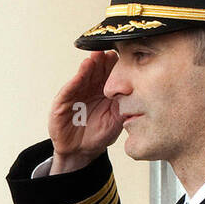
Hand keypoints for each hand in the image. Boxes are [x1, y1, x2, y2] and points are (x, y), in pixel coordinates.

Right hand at [48, 52, 121, 173]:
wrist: (81, 152)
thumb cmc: (99, 135)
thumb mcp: (117, 119)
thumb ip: (126, 105)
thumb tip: (142, 91)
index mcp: (105, 89)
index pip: (111, 72)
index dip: (117, 64)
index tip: (125, 55)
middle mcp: (90, 87)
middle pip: (97, 69)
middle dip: (103, 59)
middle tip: (110, 51)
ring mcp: (75, 93)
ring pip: (83, 74)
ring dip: (90, 64)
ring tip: (96, 56)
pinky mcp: (62, 103)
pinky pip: (69, 88)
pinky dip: (76, 78)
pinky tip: (83, 69)